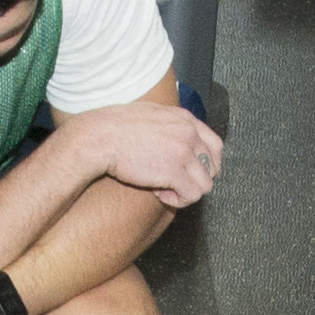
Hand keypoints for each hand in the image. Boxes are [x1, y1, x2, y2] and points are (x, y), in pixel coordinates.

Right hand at [66, 96, 226, 206]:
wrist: (99, 136)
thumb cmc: (114, 127)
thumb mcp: (149, 114)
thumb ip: (168, 124)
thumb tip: (171, 137)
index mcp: (185, 119)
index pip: (216, 145)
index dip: (208, 164)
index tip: (192, 173)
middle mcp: (189, 134)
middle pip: (213, 167)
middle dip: (196, 179)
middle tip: (174, 183)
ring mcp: (183, 152)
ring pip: (205, 185)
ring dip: (185, 191)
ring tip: (164, 189)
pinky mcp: (174, 172)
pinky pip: (191, 196)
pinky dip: (178, 201)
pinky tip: (159, 194)